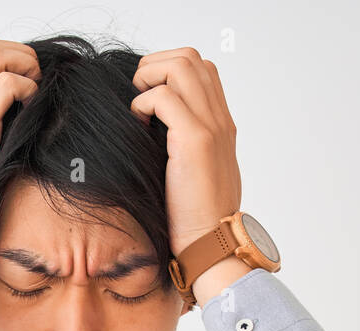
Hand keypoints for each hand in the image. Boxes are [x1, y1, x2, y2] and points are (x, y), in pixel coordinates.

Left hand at [129, 48, 242, 259]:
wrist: (211, 244)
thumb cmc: (195, 218)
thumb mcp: (194, 172)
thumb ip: (183, 144)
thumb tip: (153, 129)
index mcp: (222, 125)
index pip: (202, 70)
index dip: (169, 72)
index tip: (148, 99)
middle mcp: (220, 119)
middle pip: (190, 58)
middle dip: (155, 66)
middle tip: (138, 98)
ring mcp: (211, 126)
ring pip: (180, 66)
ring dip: (149, 78)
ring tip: (138, 109)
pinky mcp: (196, 141)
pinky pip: (164, 97)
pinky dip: (144, 104)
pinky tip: (139, 127)